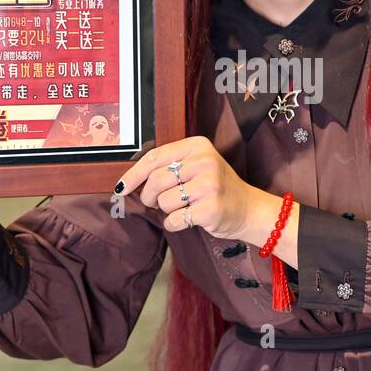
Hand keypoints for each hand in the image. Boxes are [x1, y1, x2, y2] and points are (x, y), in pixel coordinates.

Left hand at [116, 136, 275, 238]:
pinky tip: (189, 219)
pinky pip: (174, 220)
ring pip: (164, 202)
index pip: (155, 157)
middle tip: (157, 202)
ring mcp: (209, 185)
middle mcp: (204, 161)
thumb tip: (129, 181)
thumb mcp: (197, 165)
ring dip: (167, 210)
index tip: (121, 188)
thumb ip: (169, 166)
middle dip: (149, 196)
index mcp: (197, 146)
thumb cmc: (215, 187)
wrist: (248, 208)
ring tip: (184, 207)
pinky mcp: (210, 208)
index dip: (133, 174)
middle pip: (156, 181)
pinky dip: (174, 224)